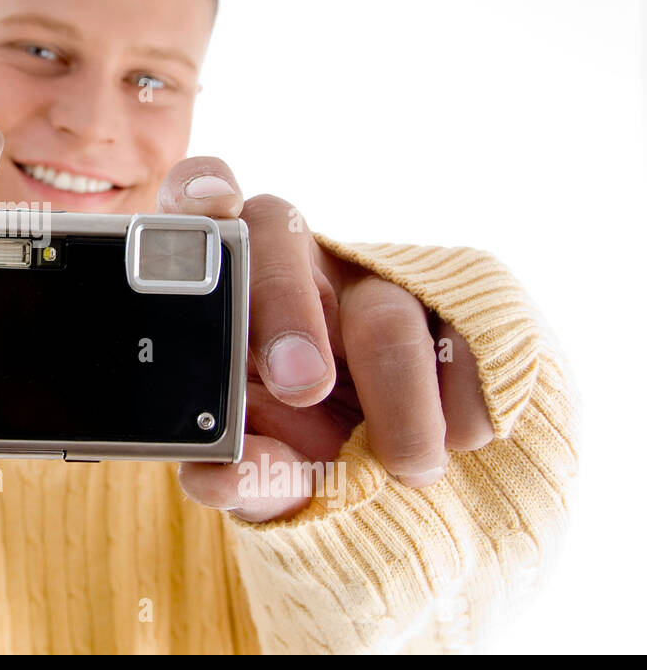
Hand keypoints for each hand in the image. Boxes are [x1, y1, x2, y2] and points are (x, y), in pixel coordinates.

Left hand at [155, 157, 495, 521]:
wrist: (401, 481)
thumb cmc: (306, 456)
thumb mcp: (269, 474)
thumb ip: (244, 476)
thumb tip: (219, 477)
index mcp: (227, 292)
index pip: (201, 206)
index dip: (203, 188)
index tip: (212, 209)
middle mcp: (293, 266)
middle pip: (280, 232)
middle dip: (286, 305)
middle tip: (301, 387)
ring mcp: (374, 280)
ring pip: (382, 300)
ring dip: (396, 390)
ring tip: (407, 465)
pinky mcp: (452, 304)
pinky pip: (468, 327)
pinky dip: (466, 390)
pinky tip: (461, 438)